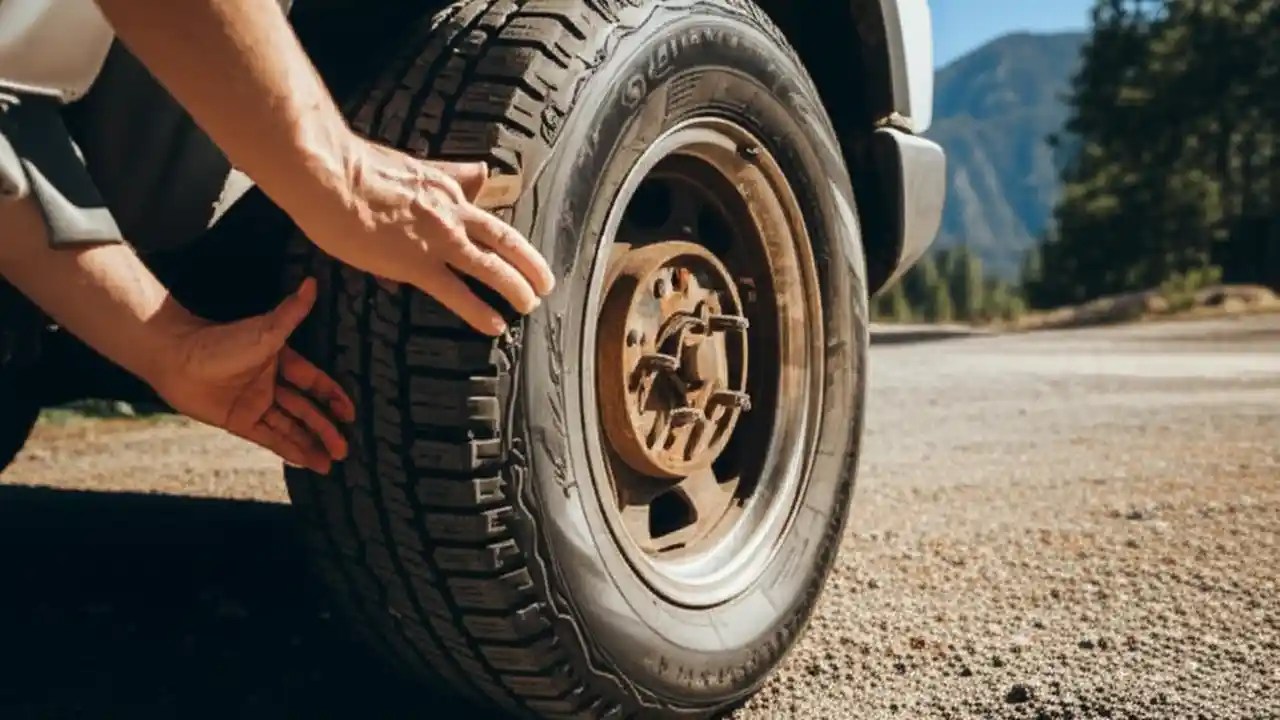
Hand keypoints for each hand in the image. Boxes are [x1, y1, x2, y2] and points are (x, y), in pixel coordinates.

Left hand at [154, 278, 354, 473]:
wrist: (175, 359)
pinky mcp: (239, 421)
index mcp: (281, 361)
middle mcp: (270, 384)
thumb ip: (292, 312)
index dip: (333, 398)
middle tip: (345, 449)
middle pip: (306, 410)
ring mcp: (255, 404)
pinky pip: (270, 438)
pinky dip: (289, 449)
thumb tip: (312, 281)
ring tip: (331, 462)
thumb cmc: (221, 341)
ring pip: (290, 427)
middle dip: (326, 429)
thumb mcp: (265, 330)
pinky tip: (306, 462)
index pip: (315, 383)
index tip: (351, 414)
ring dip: (311, 443)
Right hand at [293, 139, 555, 335]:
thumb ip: (448, 173)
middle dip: (530, 264)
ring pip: (491, 267)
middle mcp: (451, 214)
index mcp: (448, 190)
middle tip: (546, 284)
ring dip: (516, 288)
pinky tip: (495, 326)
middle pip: (505, 240)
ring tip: (530, 305)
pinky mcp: (416, 264)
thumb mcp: (415, 163)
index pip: (487, 214)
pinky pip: (457, 293)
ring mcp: (437, 240)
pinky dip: (480, 311)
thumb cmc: (358, 167)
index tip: (521, 251)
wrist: (329, 176)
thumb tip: (479, 172)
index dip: (508, 236)